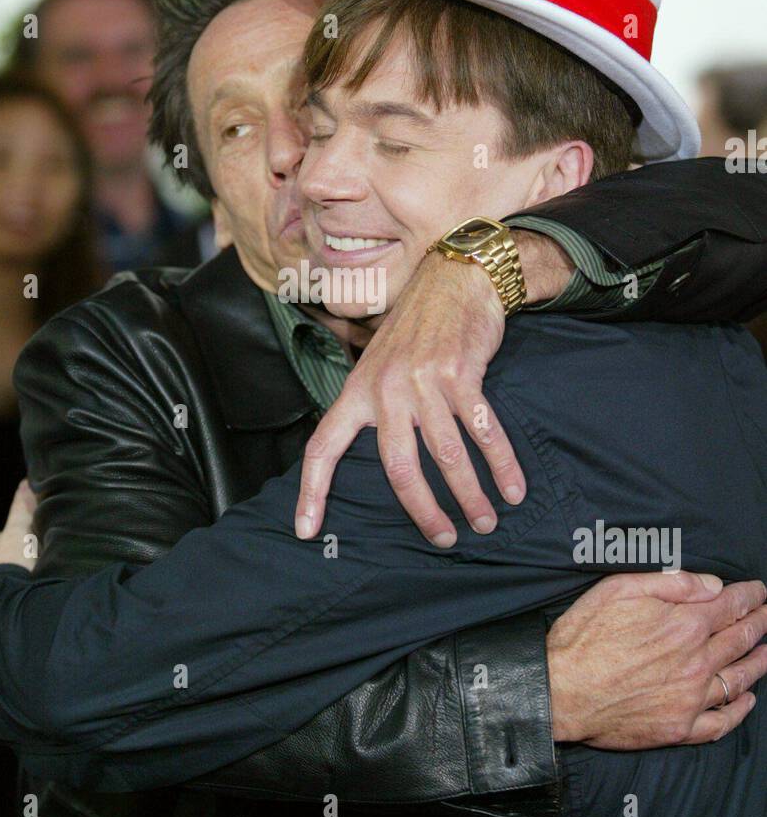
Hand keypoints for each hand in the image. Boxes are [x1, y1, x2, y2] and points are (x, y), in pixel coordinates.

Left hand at [295, 232, 572, 545]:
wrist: (452, 277)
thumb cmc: (415, 329)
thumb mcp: (377, 363)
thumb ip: (372, 406)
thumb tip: (377, 457)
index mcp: (357, 391)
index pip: (323, 447)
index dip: (311, 491)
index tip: (304, 530)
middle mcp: (386, 390)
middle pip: (398, 468)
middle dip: (423, 512)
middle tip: (443, 539)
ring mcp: (424, 381)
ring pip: (446, 455)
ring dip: (470, 496)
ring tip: (485, 523)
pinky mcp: (460, 373)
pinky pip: (483, 430)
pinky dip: (501, 464)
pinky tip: (513, 489)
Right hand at [548, 571, 766, 746]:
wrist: (560, 691)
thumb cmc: (584, 637)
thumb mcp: (619, 589)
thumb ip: (671, 583)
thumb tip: (712, 584)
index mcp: (685, 624)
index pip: (730, 605)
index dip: (750, 595)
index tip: (760, 591)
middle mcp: (697, 661)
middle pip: (741, 639)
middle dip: (761, 622)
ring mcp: (692, 697)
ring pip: (740, 678)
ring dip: (760, 662)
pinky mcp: (680, 727)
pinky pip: (722, 721)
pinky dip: (741, 710)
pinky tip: (747, 699)